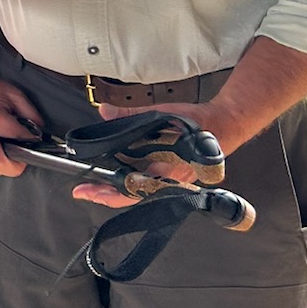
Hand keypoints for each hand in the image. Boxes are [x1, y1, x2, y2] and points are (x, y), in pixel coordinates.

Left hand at [71, 97, 215, 208]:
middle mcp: (167, 181)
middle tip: (82, 191)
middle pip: (131, 195)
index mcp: (167, 171)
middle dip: (104, 194)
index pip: (133, 190)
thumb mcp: (162, 116)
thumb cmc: (199, 125)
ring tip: (91, 187)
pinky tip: (113, 178)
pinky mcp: (169, 175)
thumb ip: (131, 115)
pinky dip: (127, 182)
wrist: (225, 126)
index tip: (89, 191)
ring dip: (113, 190)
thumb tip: (105, 112)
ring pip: (137, 192)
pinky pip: (145, 183)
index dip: (109, 193)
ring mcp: (168, 181)